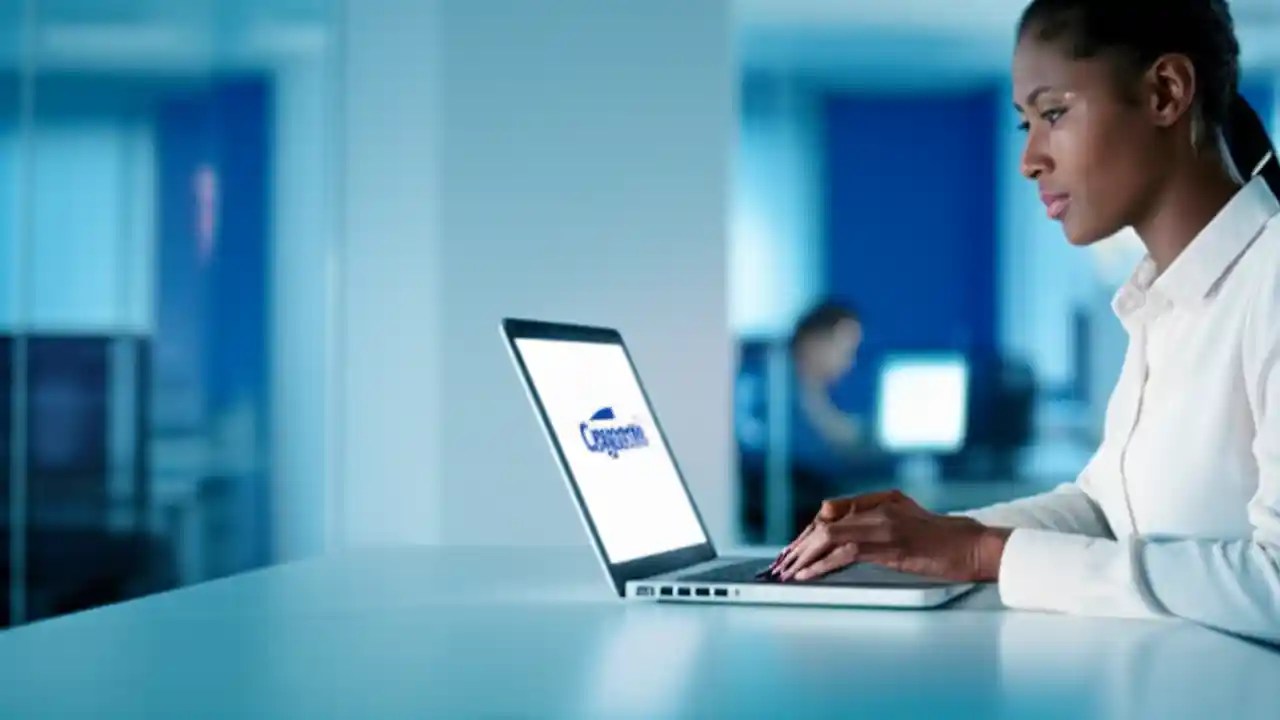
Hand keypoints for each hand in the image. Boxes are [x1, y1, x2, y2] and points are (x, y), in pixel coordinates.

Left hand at [770, 490, 1010, 582]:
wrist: (973, 545)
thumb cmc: (941, 537)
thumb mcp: (905, 518)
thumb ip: (876, 519)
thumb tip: (841, 532)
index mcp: (880, 499)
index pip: (830, 511)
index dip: (807, 532)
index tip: (792, 550)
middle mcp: (878, 508)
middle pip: (823, 522)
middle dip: (798, 546)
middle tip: (781, 565)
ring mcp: (883, 526)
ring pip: (829, 535)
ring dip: (803, 556)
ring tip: (787, 573)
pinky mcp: (890, 547)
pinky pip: (845, 553)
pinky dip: (822, 564)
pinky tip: (808, 575)